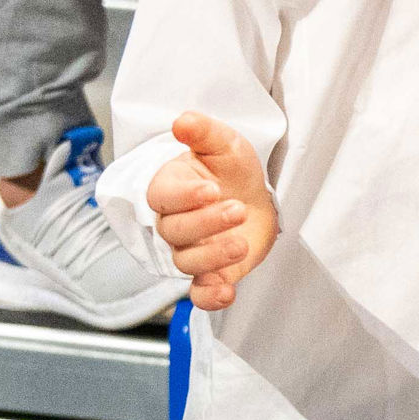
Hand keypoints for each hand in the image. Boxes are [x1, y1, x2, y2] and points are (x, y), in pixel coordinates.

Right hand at [146, 110, 275, 310]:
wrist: (255, 196)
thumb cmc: (231, 170)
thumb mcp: (224, 144)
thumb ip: (203, 132)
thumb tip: (182, 121)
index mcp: (170, 189)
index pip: (163, 197)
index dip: (185, 196)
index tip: (211, 189)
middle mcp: (174, 223)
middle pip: (175, 231)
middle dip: (206, 223)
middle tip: (236, 209)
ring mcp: (191, 250)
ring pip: (186, 262)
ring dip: (212, 256)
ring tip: (239, 243)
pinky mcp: (211, 273)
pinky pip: (200, 293)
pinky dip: (209, 297)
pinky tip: (226, 292)